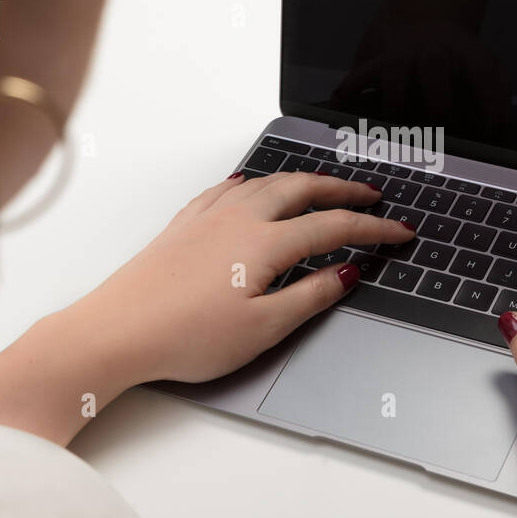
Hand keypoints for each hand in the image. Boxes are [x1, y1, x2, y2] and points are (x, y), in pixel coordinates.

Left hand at [75, 171, 415, 383]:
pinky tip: (252, 185)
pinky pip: (229, 188)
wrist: (116, 331)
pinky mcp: (184, 224)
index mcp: (265, 243)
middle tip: (372, 194)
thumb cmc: (185, 336)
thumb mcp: (262, 329)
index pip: (334, 226)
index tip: (400, 231)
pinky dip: (255, 182)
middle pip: (303, 189)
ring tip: (324, 187)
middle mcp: (240, 218)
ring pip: (267, 183)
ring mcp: (209, 216)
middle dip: (343, 189)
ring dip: (303, 181)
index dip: (374, 228)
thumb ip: (310, 296)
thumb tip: (347, 272)